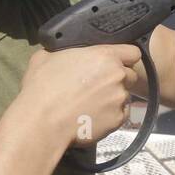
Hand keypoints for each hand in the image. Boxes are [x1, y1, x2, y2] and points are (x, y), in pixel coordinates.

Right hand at [21, 44, 141, 147]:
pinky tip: (93, 117)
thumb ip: (62, 52)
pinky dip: (110, 116)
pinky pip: (120, 115)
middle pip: (130, 75)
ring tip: (92, 105)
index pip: (132, 52)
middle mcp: (118, 76)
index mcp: (105, 56)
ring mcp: (120, 99)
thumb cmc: (42, 87)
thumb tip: (60, 56)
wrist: (43, 122)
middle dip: (118, 79)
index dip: (125, 57)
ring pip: (124, 96)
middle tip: (99, 86)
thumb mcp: (45, 58)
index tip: (116, 63)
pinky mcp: (118, 120)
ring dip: (112, 99)